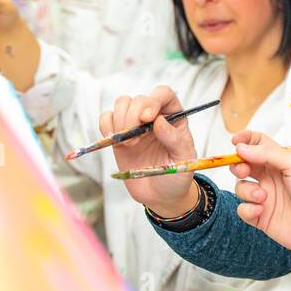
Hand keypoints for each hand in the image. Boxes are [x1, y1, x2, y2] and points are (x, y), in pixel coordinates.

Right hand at [104, 86, 198, 217]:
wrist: (160, 196)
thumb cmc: (176, 176)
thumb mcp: (184, 160)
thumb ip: (175, 140)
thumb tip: (159, 121)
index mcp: (174, 117)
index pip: (163, 94)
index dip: (154, 100)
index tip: (147, 117)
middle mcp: (154, 116)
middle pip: (139, 99)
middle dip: (133, 116)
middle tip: (136, 140)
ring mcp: (135, 124)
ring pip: (122, 103)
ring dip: (120, 120)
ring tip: (128, 143)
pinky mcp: (120, 135)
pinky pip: (107, 117)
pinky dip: (106, 125)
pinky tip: (113, 139)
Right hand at [231, 131, 290, 279]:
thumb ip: (267, 153)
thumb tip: (242, 147)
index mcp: (280, 162)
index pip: (258, 145)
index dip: (246, 140)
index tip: (235, 141)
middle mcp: (271, 178)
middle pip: (243, 165)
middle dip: (238, 165)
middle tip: (244, 170)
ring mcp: (265, 197)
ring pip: (240, 187)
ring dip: (247, 190)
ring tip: (263, 196)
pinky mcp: (260, 217)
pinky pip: (242, 209)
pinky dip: (247, 208)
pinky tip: (260, 210)